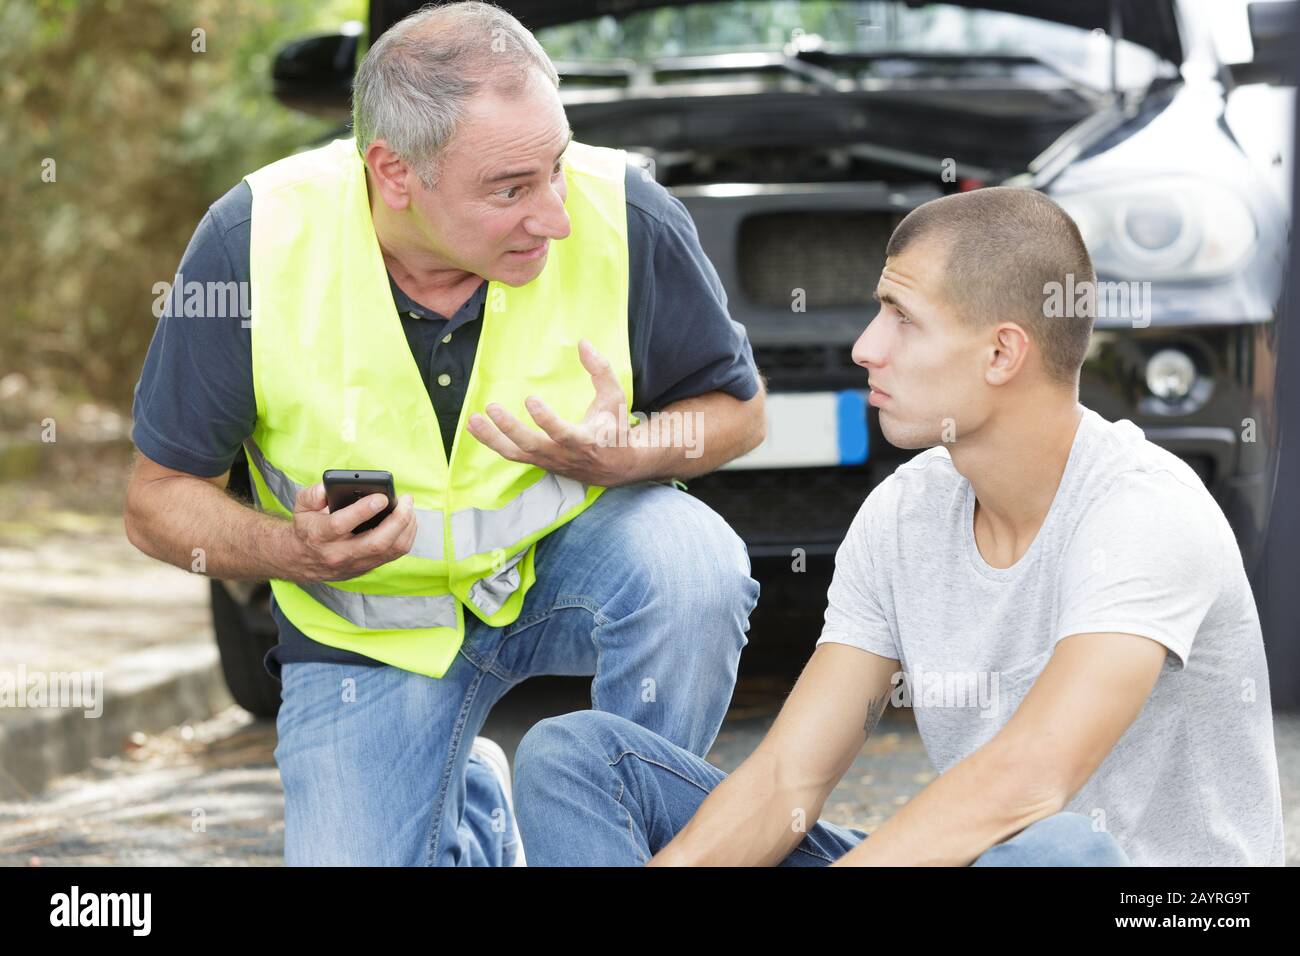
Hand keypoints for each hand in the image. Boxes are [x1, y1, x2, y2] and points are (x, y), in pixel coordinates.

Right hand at [288, 481, 417, 582]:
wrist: (304, 561)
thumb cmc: (308, 527)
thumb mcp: (301, 507)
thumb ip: (312, 494)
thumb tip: (328, 488)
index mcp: (320, 535)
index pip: (341, 525)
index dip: (364, 510)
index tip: (381, 497)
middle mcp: (339, 553)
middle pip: (376, 542)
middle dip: (398, 520)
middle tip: (406, 499)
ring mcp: (357, 563)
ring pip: (391, 549)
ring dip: (406, 527)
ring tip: (408, 507)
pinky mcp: (369, 566)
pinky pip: (395, 553)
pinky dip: (406, 535)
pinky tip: (407, 519)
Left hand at [466, 339, 649, 486]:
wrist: (616, 466)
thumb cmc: (614, 427)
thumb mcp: (614, 398)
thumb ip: (600, 370)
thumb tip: (583, 343)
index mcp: (584, 440)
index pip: (562, 433)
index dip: (546, 420)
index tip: (530, 399)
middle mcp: (563, 454)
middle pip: (531, 446)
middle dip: (510, 429)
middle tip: (492, 408)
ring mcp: (548, 460)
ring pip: (516, 454)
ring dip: (492, 438)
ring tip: (472, 420)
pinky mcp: (538, 461)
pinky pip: (512, 454)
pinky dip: (492, 442)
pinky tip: (474, 427)